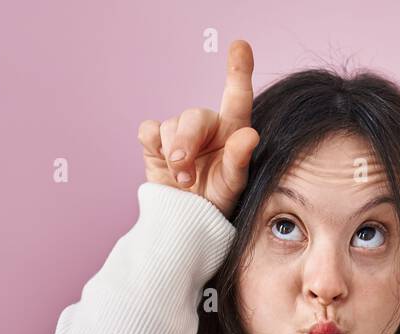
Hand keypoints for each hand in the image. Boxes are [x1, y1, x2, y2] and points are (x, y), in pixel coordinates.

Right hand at [137, 38, 260, 218]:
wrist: (185, 222)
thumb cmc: (216, 203)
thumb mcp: (232, 187)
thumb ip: (239, 160)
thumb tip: (250, 135)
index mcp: (233, 132)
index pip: (237, 97)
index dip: (239, 70)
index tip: (240, 46)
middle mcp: (207, 127)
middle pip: (194, 116)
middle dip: (187, 142)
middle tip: (186, 174)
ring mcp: (180, 133)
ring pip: (170, 125)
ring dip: (173, 154)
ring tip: (183, 182)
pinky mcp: (155, 143)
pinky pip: (149, 130)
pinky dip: (154, 144)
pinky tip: (162, 161)